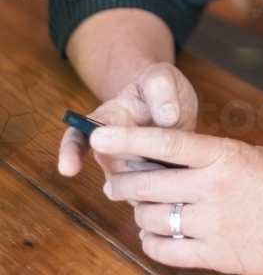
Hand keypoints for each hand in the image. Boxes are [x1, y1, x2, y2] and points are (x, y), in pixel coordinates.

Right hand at [58, 63, 198, 181]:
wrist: (174, 105)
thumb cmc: (160, 89)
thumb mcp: (162, 77)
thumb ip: (161, 89)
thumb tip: (167, 117)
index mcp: (108, 119)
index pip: (80, 136)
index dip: (71, 152)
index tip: (68, 169)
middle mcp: (112, 149)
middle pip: (113, 169)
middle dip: (134, 172)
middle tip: (159, 162)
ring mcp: (130, 169)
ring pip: (135, 188)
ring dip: (155, 183)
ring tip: (177, 167)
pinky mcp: (148, 185)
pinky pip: (154, 197)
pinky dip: (168, 194)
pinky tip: (182, 187)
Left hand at [89, 124, 262, 274]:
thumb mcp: (247, 155)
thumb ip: (207, 158)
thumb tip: (164, 161)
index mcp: (223, 156)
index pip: (165, 142)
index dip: (128, 139)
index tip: (98, 137)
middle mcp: (214, 188)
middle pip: (149, 184)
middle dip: (123, 183)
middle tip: (114, 184)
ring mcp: (214, 223)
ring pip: (153, 218)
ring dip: (140, 213)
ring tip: (141, 210)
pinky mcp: (217, 255)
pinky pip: (167, 251)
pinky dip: (152, 242)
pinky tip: (154, 235)